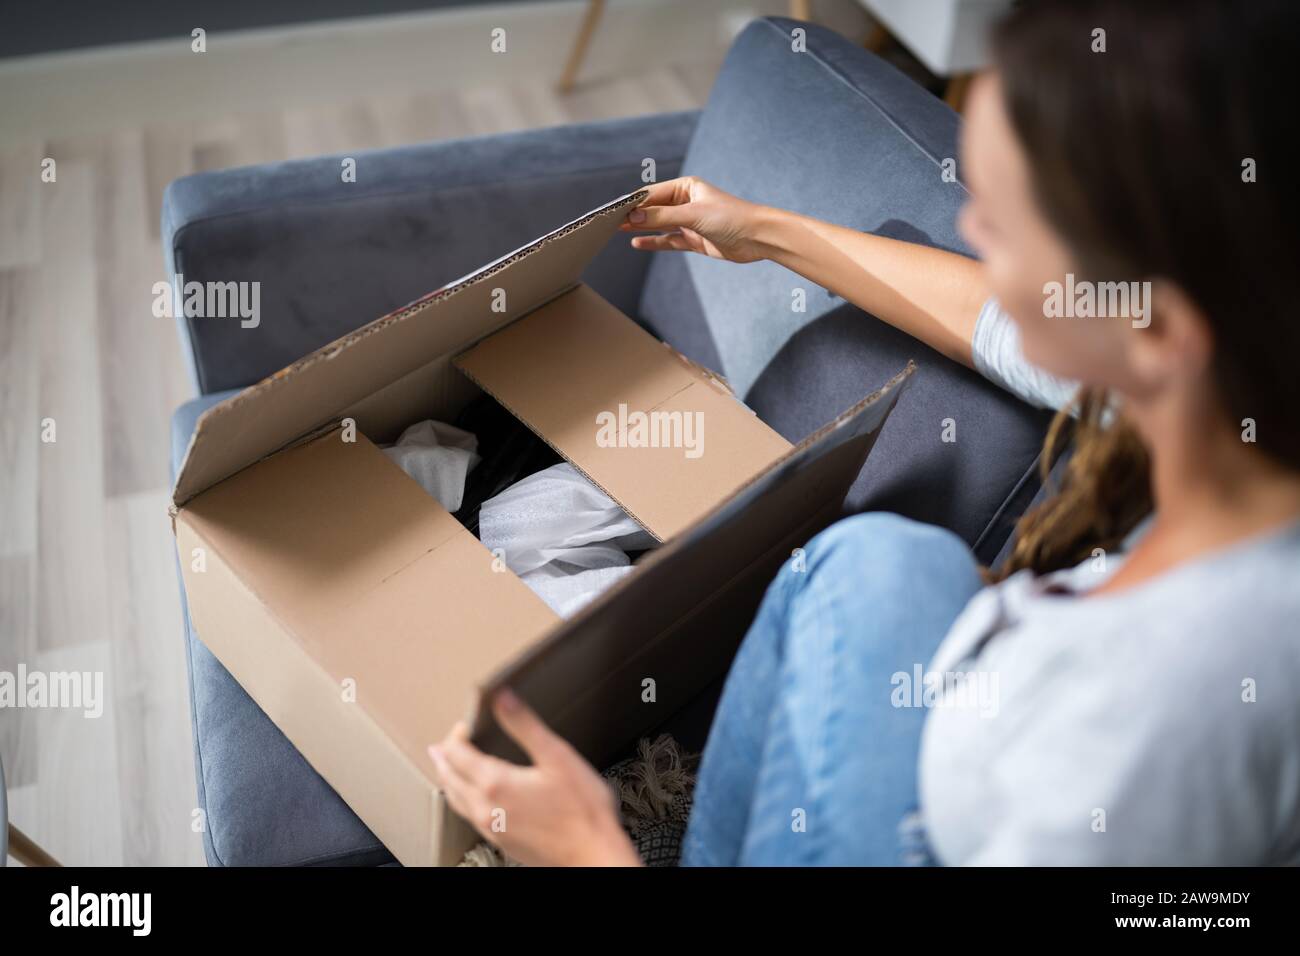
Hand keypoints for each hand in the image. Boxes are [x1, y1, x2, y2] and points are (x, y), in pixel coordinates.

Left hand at [428, 689, 641, 866]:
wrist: (592, 855)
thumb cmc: (582, 809)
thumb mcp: (557, 756)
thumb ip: (525, 725)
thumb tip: (501, 697)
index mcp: (494, 783)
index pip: (456, 753)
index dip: (456, 734)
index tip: (466, 724)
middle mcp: (485, 808)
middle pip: (449, 778)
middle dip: (446, 756)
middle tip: (447, 743)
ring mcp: (491, 828)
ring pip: (456, 800)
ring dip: (450, 780)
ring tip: (449, 767)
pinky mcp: (501, 842)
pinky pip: (470, 816)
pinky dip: (464, 799)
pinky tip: (475, 798)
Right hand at [621, 176, 769, 262]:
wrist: (758, 237)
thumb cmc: (731, 218)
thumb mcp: (692, 215)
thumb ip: (661, 217)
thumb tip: (632, 218)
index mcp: (686, 187)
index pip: (651, 194)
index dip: (632, 203)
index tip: (612, 211)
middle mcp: (686, 202)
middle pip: (653, 209)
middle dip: (633, 215)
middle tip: (608, 222)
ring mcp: (689, 222)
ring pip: (659, 225)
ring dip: (640, 227)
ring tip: (615, 230)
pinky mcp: (694, 240)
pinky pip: (669, 240)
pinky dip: (654, 241)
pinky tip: (637, 242)